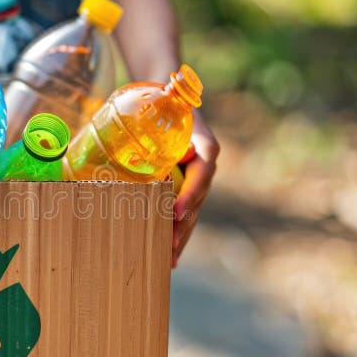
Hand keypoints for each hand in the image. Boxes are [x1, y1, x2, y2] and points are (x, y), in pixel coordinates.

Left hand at [172, 111, 218, 267]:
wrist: (170, 101)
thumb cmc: (163, 102)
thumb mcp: (167, 100)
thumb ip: (162, 102)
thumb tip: (152, 95)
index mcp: (204, 146)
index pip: (203, 172)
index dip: (192, 193)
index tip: (177, 211)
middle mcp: (203, 166)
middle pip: (196, 201)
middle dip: (183, 226)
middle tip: (169, 247)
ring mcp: (195, 180)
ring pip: (190, 213)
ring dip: (180, 237)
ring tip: (169, 260)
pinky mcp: (183, 189)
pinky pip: (181, 213)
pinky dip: (173, 233)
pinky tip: (167, 256)